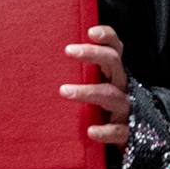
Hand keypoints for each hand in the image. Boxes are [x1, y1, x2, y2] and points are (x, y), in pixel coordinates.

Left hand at [60, 25, 129, 145]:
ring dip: (88, 91)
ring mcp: (125, 108)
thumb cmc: (101, 108)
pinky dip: (105, 131)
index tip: (90, 31)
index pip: (114, 48)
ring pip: (111, 95)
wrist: (127, 137)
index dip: (107, 36)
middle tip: (68, 50)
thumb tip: (41, 57)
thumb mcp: (94, 85)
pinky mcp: (127, 132)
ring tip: (64, 90)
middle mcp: (122, 86)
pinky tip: (91, 131)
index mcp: (113, 72)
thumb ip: (76, 74)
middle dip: (93, 53)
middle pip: (113, 62)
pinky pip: (118, 131)